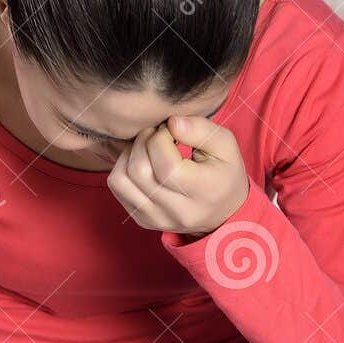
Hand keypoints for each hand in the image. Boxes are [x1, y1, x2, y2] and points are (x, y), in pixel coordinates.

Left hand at [107, 115, 248, 235]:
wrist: (222, 212)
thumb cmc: (223, 172)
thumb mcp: (226, 145)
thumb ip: (201, 129)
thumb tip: (171, 123)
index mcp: (204, 192)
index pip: (166, 165)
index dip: (161, 138)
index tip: (170, 129)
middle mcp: (178, 212)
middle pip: (139, 171)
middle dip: (144, 141)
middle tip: (158, 134)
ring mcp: (157, 219)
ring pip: (121, 179)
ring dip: (130, 153)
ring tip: (149, 146)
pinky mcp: (143, 219)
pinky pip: (117, 187)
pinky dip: (123, 166)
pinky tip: (141, 160)